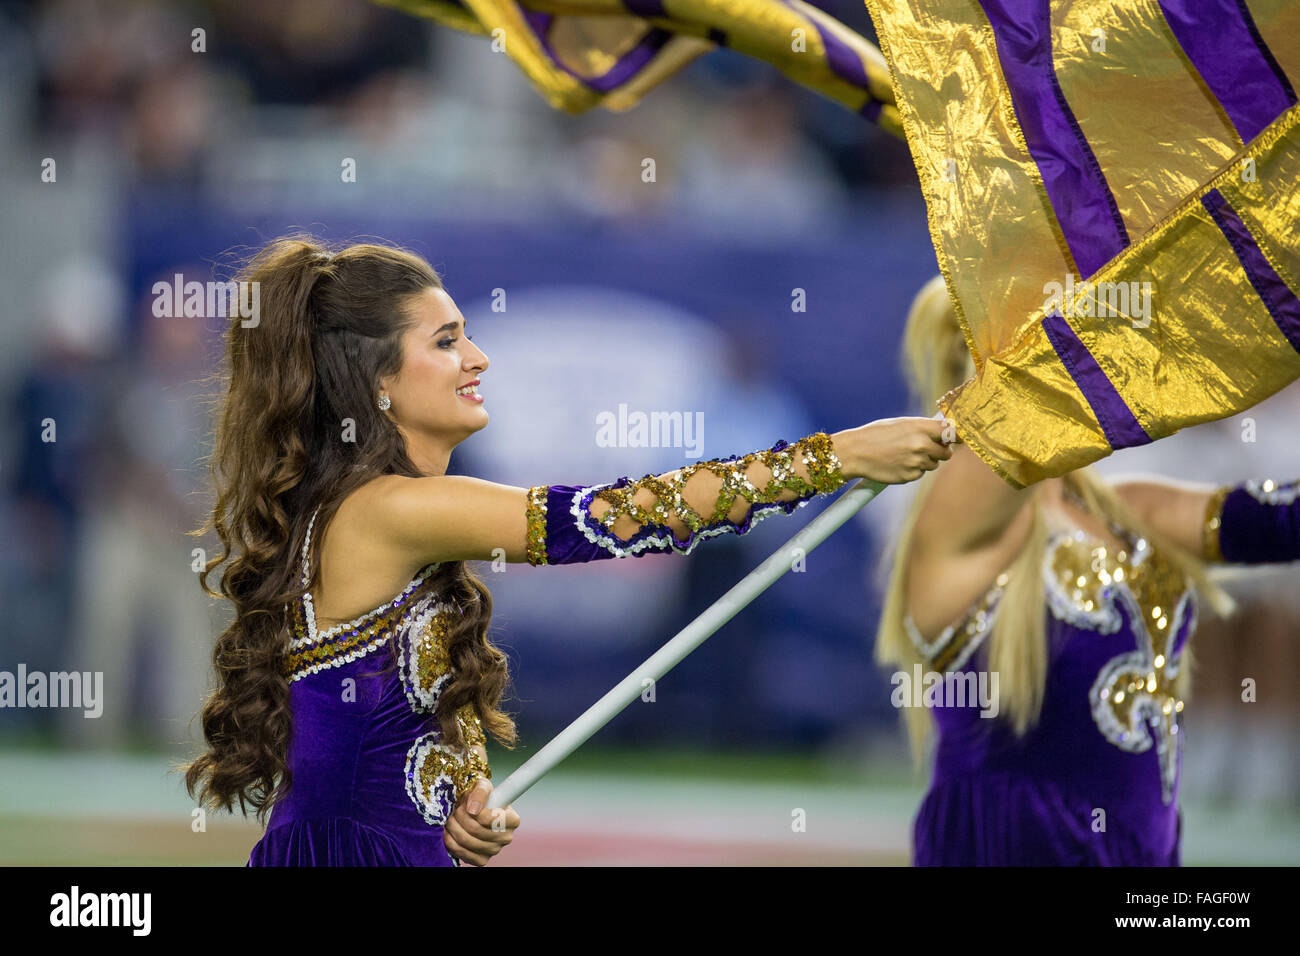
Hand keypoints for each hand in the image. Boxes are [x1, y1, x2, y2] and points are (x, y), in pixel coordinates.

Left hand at [443, 776, 520, 865]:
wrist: (469, 810)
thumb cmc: (478, 797)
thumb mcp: (482, 785)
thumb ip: (480, 792)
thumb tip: (473, 809)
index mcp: (512, 820)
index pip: (494, 820)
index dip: (477, 813)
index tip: (467, 805)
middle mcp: (506, 837)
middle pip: (477, 830)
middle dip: (460, 818)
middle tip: (455, 810)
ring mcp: (494, 850)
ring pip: (467, 842)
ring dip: (454, 827)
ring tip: (451, 818)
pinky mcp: (481, 860)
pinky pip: (463, 854)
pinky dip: (451, 842)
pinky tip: (450, 832)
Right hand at [832, 416, 956, 483]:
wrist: (855, 452)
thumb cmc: (876, 434)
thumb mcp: (901, 424)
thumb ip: (924, 428)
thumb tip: (947, 433)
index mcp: (920, 427)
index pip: (953, 432)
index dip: (962, 436)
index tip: (966, 438)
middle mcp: (922, 445)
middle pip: (946, 452)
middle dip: (939, 451)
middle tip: (924, 448)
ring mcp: (916, 462)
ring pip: (933, 464)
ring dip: (924, 461)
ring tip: (902, 455)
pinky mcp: (910, 476)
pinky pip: (920, 474)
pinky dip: (912, 470)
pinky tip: (896, 463)